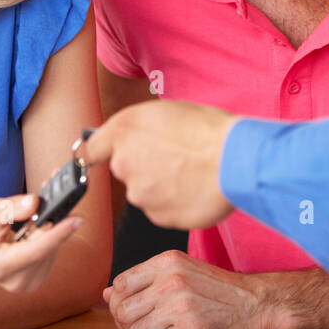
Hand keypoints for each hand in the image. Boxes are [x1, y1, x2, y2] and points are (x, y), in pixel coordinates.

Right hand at [0, 194, 82, 293]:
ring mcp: (27, 283)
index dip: (58, 233)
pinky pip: (51, 252)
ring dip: (51, 226)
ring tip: (37, 209)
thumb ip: (9, 208)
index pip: (36, 251)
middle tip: (55, 192)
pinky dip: (49, 235)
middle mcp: (15, 281)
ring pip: (52, 248)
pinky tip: (38, 225)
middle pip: (47, 247)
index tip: (77, 218)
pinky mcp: (36, 278)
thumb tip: (36, 203)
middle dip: (53, 219)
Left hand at [81, 100, 237, 229]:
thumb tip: (133, 138)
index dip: (101, 153)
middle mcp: (124, 163)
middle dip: (144, 166)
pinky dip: (175, 203)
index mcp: (123, 130)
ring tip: (190, 172)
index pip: (91, 150)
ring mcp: (140, 194)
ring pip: (144, 192)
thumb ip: (139, 128)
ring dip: (161, 186)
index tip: (104, 157)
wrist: (237, 160)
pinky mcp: (158, 217)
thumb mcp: (168, 111)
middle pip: (124, 170)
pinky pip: (162, 210)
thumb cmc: (210, 130)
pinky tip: (195, 189)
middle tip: (174, 157)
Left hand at [102, 250, 276, 328]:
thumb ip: (145, 280)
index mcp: (168, 262)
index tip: (132, 308)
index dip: (121, 300)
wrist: (258, 303)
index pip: (121, 283)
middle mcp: (171, 282)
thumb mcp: (183, 271)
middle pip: (122, 310)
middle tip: (144, 325)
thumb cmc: (221, 289)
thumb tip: (108, 293)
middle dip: (127, 323)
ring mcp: (180, 307)